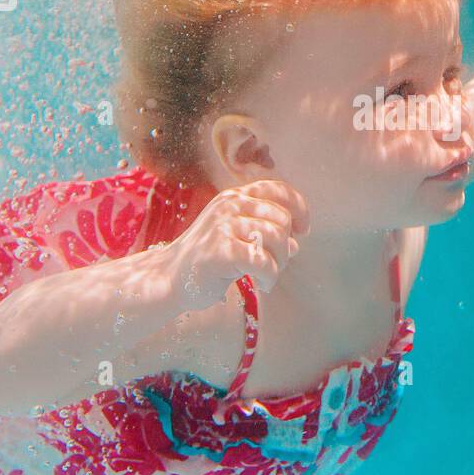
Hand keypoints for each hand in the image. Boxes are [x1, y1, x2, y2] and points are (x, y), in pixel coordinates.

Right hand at [168, 179, 309, 308]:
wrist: (171, 279)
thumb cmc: (208, 258)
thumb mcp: (236, 236)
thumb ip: (265, 232)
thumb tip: (296, 244)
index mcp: (235, 197)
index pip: (278, 189)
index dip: (299, 208)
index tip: (302, 230)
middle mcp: (229, 205)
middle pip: (282, 219)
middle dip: (287, 246)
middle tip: (276, 264)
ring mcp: (224, 225)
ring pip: (277, 239)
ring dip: (280, 264)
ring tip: (268, 276)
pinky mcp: (222, 249)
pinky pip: (265, 261)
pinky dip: (270, 277)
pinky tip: (263, 285)